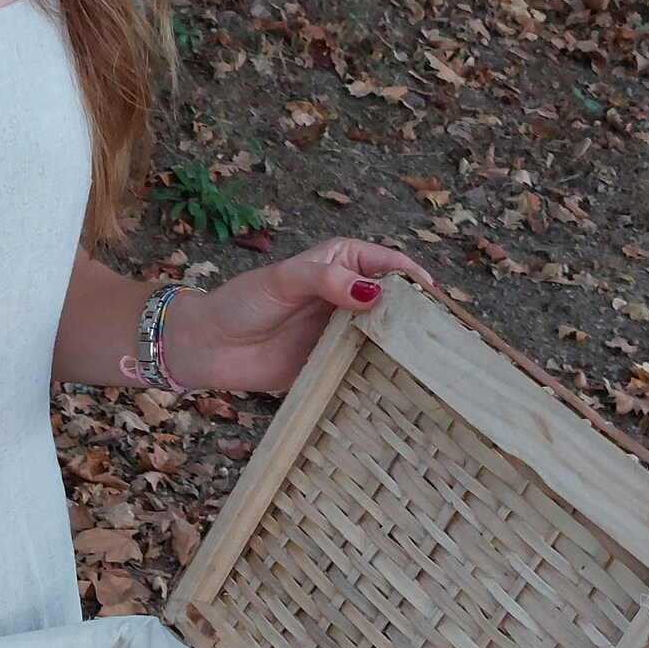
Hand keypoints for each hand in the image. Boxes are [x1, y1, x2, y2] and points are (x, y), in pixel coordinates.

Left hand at [163, 239, 435, 395]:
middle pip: (394, 304)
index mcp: (343, 263)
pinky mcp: (329, 365)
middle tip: (439, 337)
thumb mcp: (285, 280)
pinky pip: (360, 369)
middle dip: (415, 317)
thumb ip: (327, 281)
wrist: (209, 346)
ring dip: (399, 348)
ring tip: (427, 363)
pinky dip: (377, 375)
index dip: (415, 280)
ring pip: (382, 338)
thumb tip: (373, 293)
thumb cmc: (243, 303)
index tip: (433, 300)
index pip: (391, 266)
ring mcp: (341, 333)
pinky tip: (395, 384)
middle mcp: (348, 296)